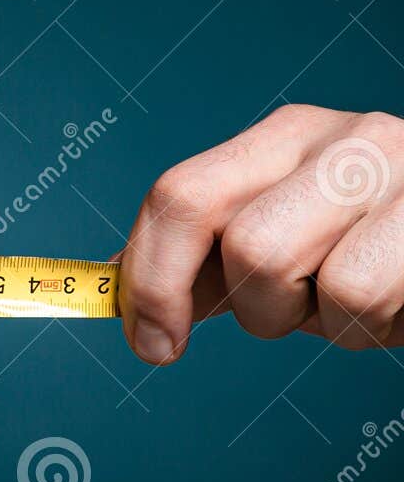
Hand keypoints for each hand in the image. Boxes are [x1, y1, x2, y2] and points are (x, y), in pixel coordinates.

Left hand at [120, 104, 403, 362]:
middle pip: (250, 249)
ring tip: (362, 300)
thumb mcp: (278, 235)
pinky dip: (383, 330)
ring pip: (330, 289)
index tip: (152, 345)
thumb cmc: (367, 246)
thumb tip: (108, 289)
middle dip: (261, 311)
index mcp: (288, 136)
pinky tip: (402, 303)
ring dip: (332, 326)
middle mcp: (352, 141)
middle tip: (295, 311)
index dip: (150, 280)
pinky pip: (380, 303)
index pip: (181, 195)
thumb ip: (198, 258)